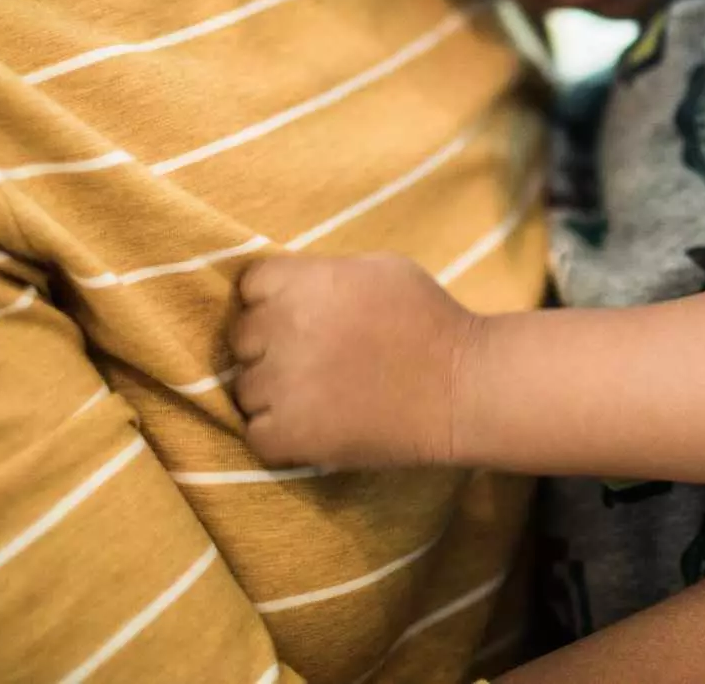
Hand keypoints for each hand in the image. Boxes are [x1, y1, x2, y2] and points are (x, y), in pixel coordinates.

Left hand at [230, 254, 476, 468]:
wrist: (462, 389)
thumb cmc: (430, 320)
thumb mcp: (381, 269)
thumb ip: (325, 273)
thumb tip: (293, 286)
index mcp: (305, 282)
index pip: (251, 284)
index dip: (273, 300)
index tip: (300, 314)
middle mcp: (284, 328)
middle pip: (242, 337)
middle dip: (270, 346)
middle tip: (312, 358)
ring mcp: (281, 385)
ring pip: (245, 388)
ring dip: (273, 392)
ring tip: (317, 395)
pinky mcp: (288, 435)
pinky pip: (255, 432)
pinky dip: (279, 433)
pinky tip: (314, 424)